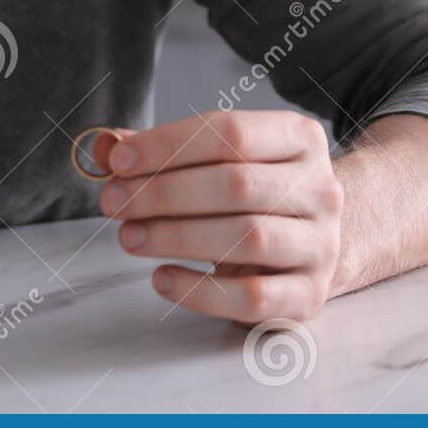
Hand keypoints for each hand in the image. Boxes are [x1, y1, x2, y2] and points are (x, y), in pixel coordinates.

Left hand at [93, 111, 343, 324]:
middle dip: (163, 193)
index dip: (168, 145)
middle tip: (114, 203)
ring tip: (129, 237)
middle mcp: (320, 188)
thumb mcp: (216, 161)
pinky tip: (161, 278)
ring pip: (247, 237)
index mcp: (300, 138)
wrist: (313, 244)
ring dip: (176, 237)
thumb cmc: (254, 195)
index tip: (119, 162)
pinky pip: (253, 296)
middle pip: (236, 184)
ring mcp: (321, 244)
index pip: (231, 131)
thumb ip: (161, 151)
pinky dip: (199, 290)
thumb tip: (106, 147)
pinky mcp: (309, 295)